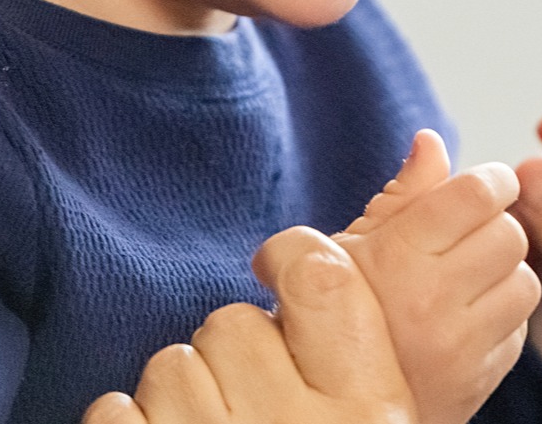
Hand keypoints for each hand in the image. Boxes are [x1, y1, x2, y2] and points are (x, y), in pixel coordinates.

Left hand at [81, 229, 414, 423]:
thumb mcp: (380, 406)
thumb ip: (380, 301)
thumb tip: (426, 144)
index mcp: (369, 405)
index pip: (322, 275)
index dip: (291, 255)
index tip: (276, 269)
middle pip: (234, 323)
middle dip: (230, 359)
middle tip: (249, 408)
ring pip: (170, 364)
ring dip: (177, 397)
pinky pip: (115, 410)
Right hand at [334, 130, 540, 423]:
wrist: (332, 403)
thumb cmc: (333, 317)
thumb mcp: (348, 247)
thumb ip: (399, 195)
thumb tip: (431, 142)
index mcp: (397, 259)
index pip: (480, 194)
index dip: (492, 180)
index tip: (484, 185)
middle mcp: (432, 303)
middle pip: (511, 233)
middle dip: (495, 224)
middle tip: (468, 233)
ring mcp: (460, 348)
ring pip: (526, 281)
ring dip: (505, 271)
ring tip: (469, 275)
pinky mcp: (480, 379)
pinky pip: (520, 327)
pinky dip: (503, 314)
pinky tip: (469, 314)